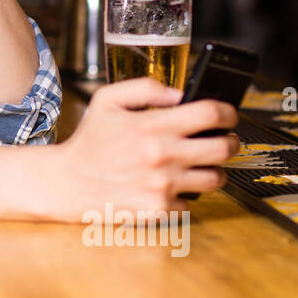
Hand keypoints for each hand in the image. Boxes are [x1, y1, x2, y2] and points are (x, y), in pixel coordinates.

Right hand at [39, 77, 238, 221]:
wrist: (67, 182)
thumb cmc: (90, 140)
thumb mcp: (107, 100)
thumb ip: (144, 88)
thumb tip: (179, 94)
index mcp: (152, 126)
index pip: (211, 113)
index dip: (228, 112)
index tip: (229, 115)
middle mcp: (162, 156)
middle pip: (223, 148)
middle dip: (230, 142)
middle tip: (224, 140)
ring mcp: (162, 186)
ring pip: (215, 179)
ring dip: (213, 170)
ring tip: (200, 165)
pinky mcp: (158, 210)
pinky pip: (191, 203)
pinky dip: (185, 195)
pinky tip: (170, 186)